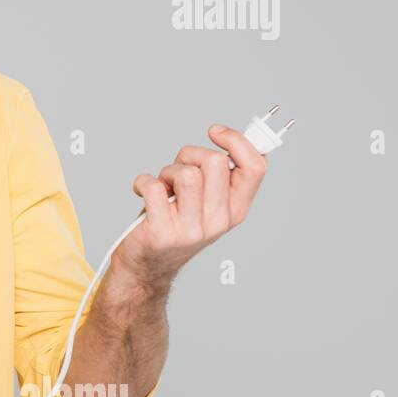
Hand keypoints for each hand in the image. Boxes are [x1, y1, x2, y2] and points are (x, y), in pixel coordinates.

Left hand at [112, 124, 267, 287]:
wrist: (148, 264)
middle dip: (190, 154)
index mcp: (236, 209)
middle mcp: (218, 220)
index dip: (238, 141)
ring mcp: (191, 229)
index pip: (255, 168)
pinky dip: (143, 181)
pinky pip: (154, 187)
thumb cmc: (174, 223)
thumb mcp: (205, 201)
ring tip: (163, 184)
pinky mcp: (163, 232)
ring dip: (168, 170)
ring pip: (187, 174)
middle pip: (216, 162)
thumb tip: (228, 137)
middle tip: (178, 168)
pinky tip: (142, 190)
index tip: (216, 132)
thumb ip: (217, 176)